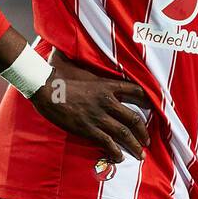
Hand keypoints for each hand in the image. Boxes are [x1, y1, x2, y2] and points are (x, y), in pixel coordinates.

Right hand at [29, 52, 150, 162]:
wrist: (44, 89)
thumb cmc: (56, 74)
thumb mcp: (74, 62)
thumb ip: (75, 53)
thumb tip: (66, 41)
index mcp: (106, 85)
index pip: (135, 91)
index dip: (147, 100)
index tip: (153, 108)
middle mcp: (107, 102)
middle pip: (133, 118)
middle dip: (143, 132)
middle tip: (148, 140)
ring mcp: (98, 116)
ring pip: (124, 133)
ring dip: (134, 145)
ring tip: (140, 154)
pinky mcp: (88, 128)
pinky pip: (107, 142)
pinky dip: (115, 151)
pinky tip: (119, 157)